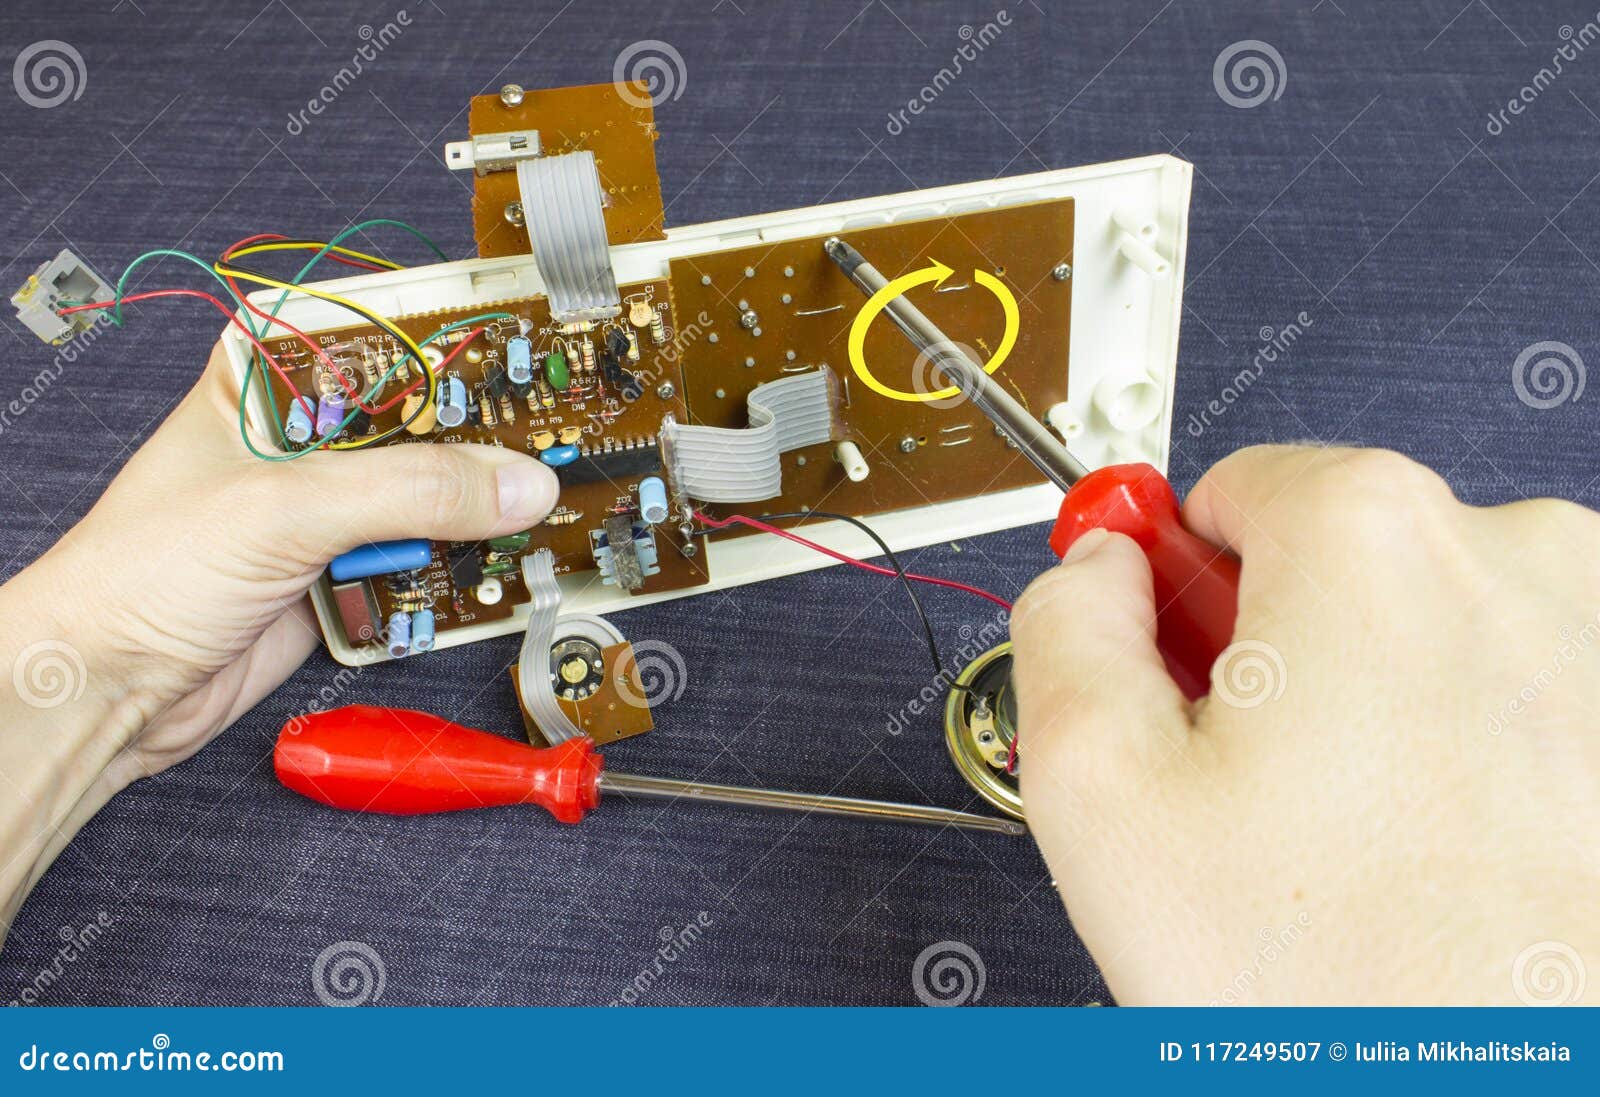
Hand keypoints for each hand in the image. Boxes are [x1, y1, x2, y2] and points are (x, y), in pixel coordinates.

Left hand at [0, 339, 557, 931]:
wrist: (108, 690)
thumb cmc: (143, 574)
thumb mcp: (288, 507)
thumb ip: (412, 489)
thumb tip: (519, 482)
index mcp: (266, 388)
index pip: (376, 340)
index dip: (450, 340)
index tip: (527, 344)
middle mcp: (299, 445)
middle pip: (416, 423)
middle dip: (483, 434)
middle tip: (560, 431)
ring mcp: (321, 515)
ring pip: (425, 496)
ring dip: (479, 507)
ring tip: (553, 496)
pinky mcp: (339, 579)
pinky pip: (420, 562)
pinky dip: (461, 566)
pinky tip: (506, 561)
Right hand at [1013, 444, 1599, 1004]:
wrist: (1519, 1089)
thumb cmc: (1353, 986)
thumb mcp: (1101, 793)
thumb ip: (1062, 630)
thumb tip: (1091, 576)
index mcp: (1370, 537)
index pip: (1224, 490)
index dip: (1176, 595)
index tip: (1178, 677)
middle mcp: (1516, 559)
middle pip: (1331, 562)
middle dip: (1277, 659)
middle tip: (1257, 797)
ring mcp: (1599, 645)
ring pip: (1427, 636)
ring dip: (1378, 711)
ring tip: (1355, 849)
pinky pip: (1514, 700)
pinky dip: (1468, 758)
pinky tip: (1437, 860)